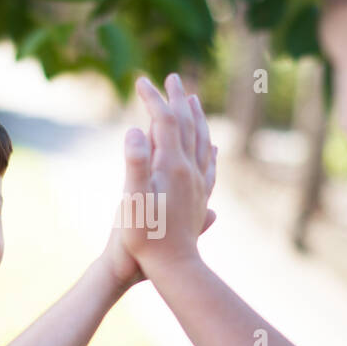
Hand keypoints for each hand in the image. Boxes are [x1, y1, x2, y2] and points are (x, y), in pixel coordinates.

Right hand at [116, 72, 216, 278]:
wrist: (173, 268)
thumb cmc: (145, 238)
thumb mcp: (132, 200)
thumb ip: (135, 164)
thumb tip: (135, 131)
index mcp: (172, 166)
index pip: (164, 122)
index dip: (153, 99)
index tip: (142, 80)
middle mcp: (190, 171)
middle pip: (187, 126)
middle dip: (178, 100)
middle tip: (173, 77)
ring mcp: (198, 184)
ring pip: (202, 142)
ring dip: (196, 118)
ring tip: (194, 101)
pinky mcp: (200, 199)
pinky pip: (209, 164)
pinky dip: (209, 147)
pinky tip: (214, 147)